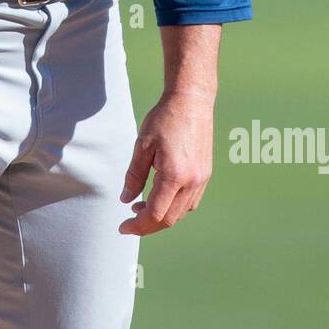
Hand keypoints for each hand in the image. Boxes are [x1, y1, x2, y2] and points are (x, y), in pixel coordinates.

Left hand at [118, 89, 214, 236]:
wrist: (192, 101)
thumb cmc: (164, 119)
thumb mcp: (142, 145)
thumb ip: (134, 176)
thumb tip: (126, 199)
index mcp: (175, 176)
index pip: (155, 214)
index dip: (138, 225)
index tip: (123, 227)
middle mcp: (192, 181)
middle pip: (169, 219)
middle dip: (147, 226)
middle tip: (129, 223)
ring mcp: (201, 179)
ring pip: (181, 212)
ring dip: (161, 217)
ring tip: (140, 207)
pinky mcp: (205, 174)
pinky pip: (190, 202)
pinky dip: (174, 207)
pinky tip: (161, 197)